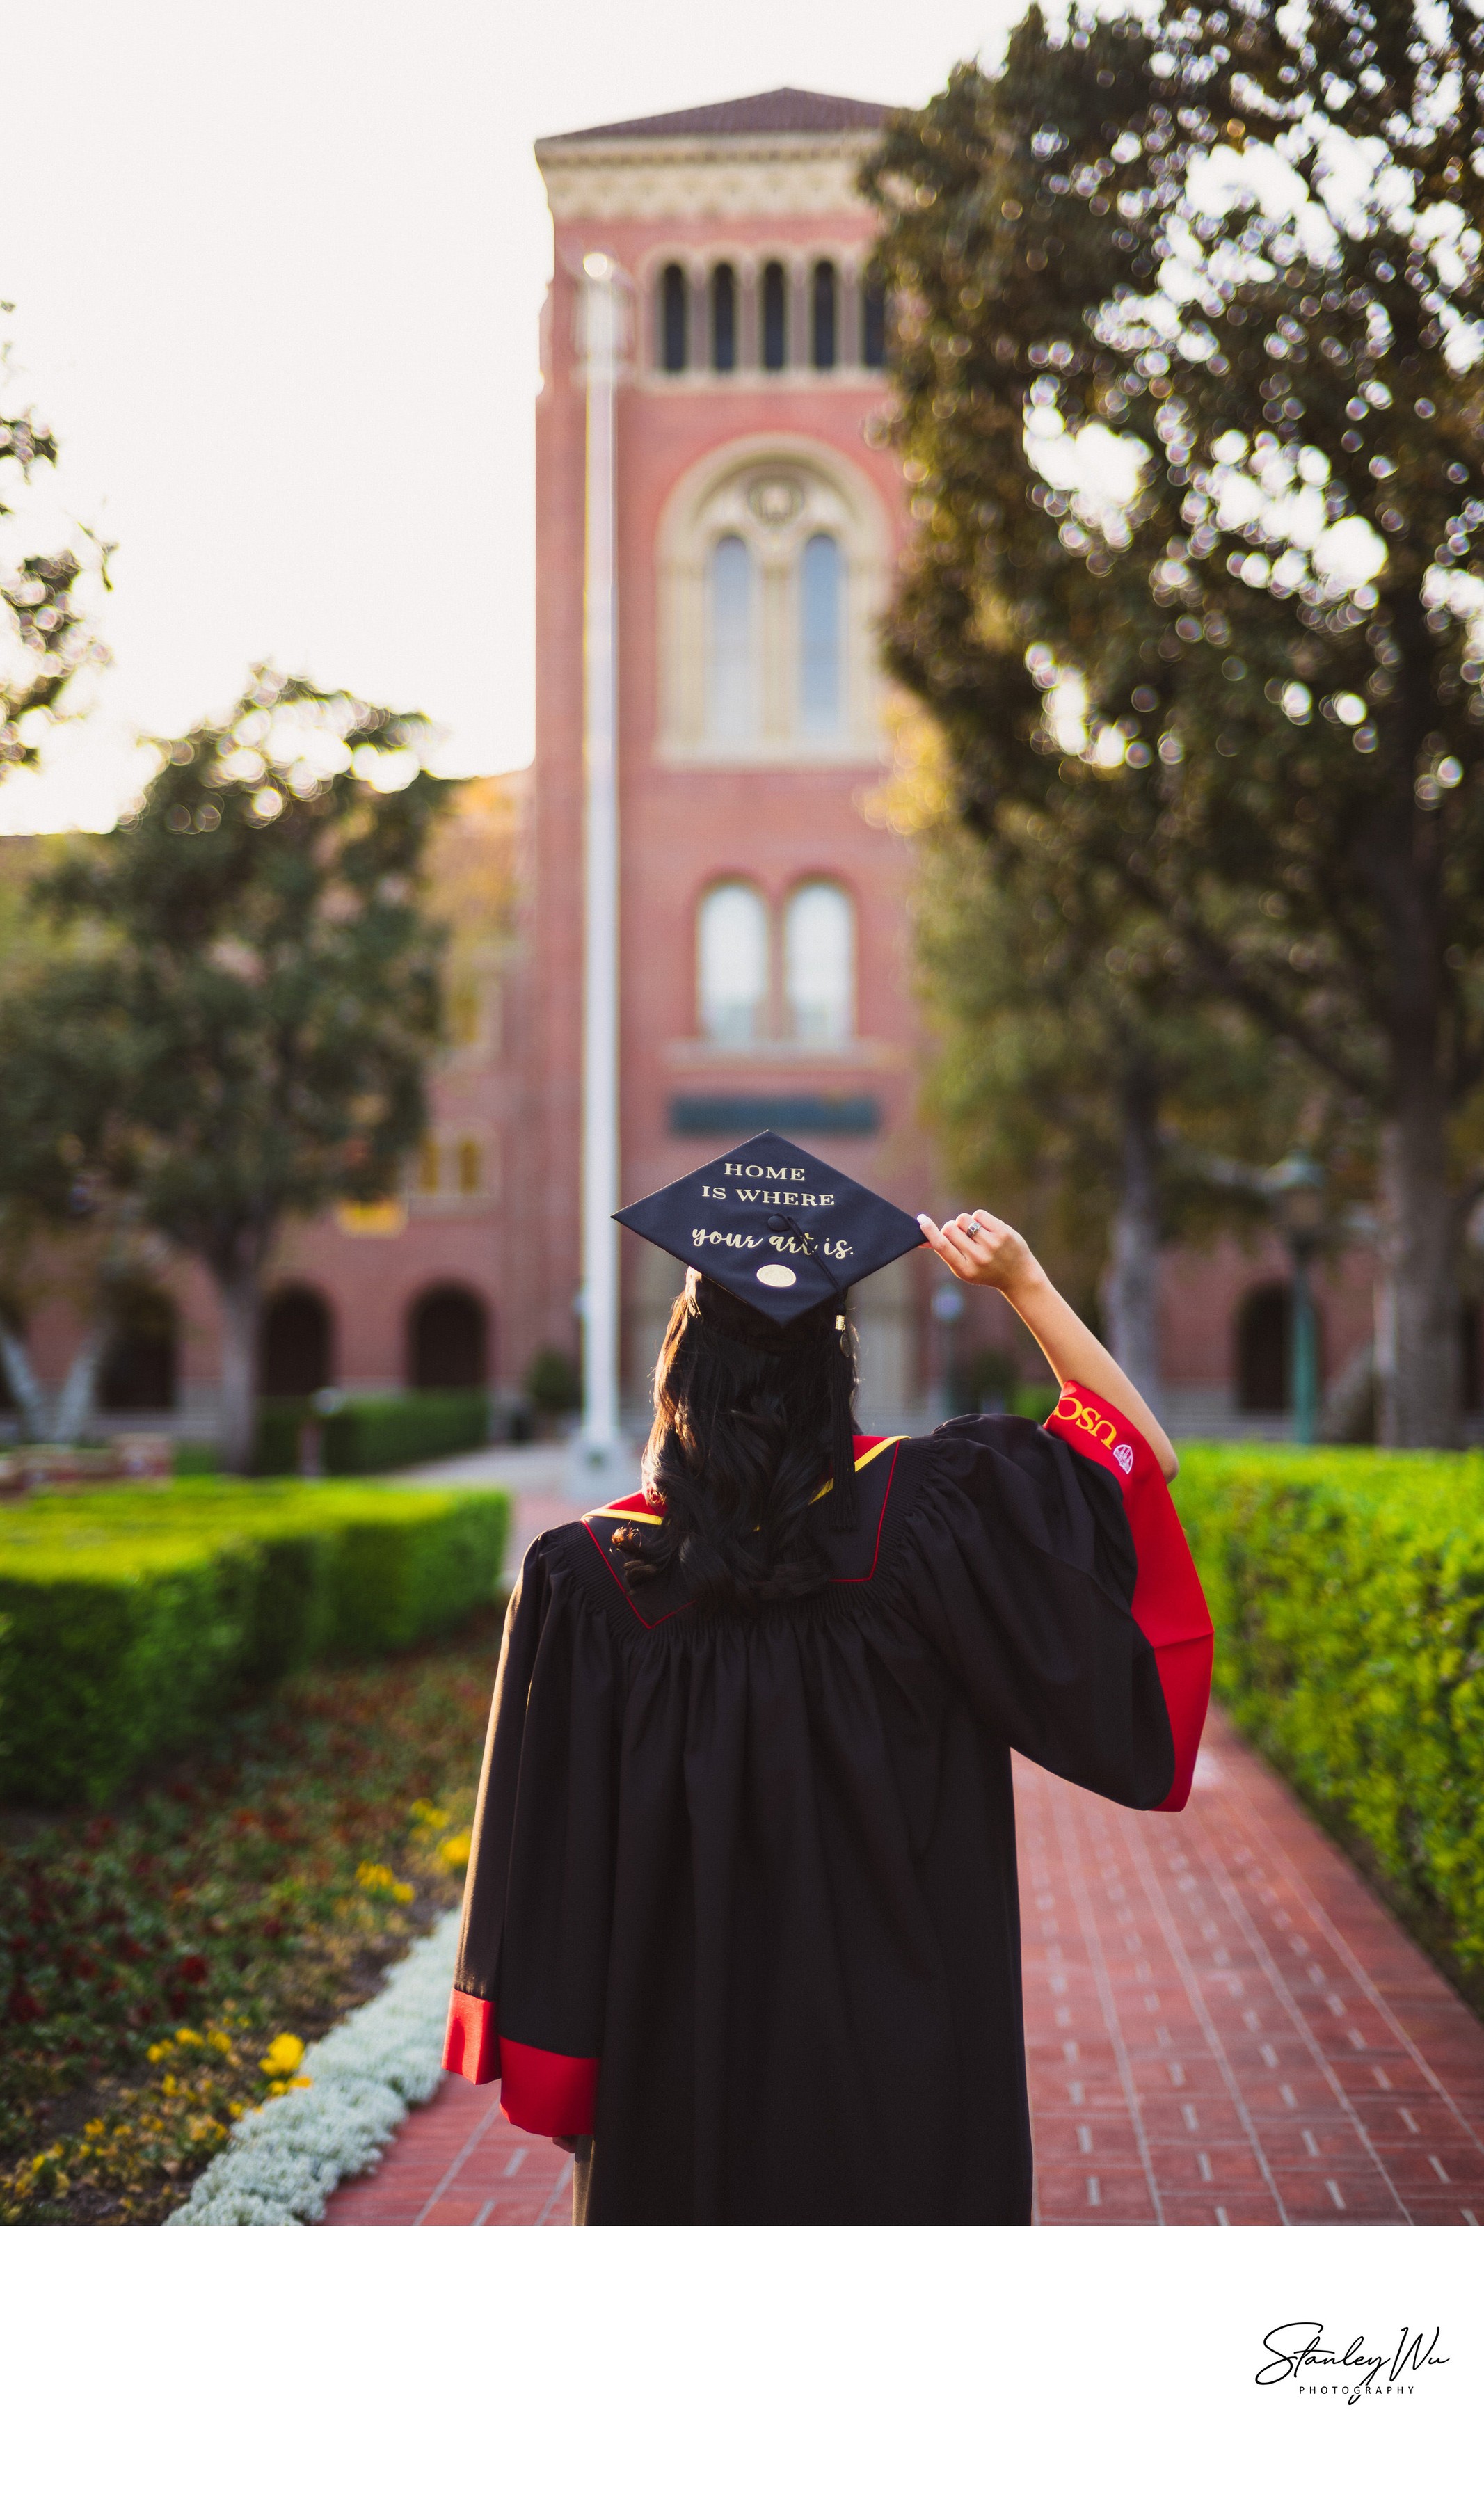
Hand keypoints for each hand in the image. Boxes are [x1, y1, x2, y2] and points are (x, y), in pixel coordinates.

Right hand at [917, 1208, 1041, 1301]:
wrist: (1018, 1276)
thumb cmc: (984, 1270)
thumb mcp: (964, 1268)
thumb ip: (945, 1252)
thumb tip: (922, 1240)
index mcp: (964, 1269)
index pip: (941, 1246)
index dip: (929, 1231)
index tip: (921, 1220)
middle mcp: (977, 1258)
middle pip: (950, 1228)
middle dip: (951, 1228)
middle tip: (961, 1236)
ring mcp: (991, 1245)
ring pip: (963, 1219)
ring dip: (965, 1223)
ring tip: (975, 1233)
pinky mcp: (1003, 1233)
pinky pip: (978, 1214)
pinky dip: (978, 1219)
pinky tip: (986, 1229)